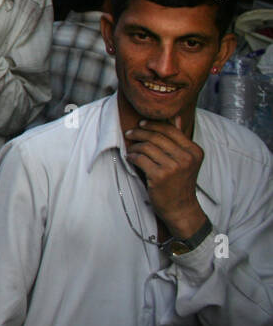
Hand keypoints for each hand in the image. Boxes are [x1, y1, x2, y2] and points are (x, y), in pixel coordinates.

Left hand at [125, 117, 207, 238]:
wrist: (181, 208)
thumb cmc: (180, 183)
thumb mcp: (187, 160)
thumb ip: (180, 140)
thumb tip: (175, 117)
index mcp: (194, 151)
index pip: (170, 130)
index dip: (153, 124)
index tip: (141, 123)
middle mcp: (186, 158)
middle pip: (157, 137)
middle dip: (140, 132)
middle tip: (130, 133)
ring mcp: (173, 167)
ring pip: (147, 147)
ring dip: (135, 146)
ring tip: (130, 148)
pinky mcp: (160, 176)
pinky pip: (140, 159)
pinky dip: (132, 156)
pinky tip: (130, 158)